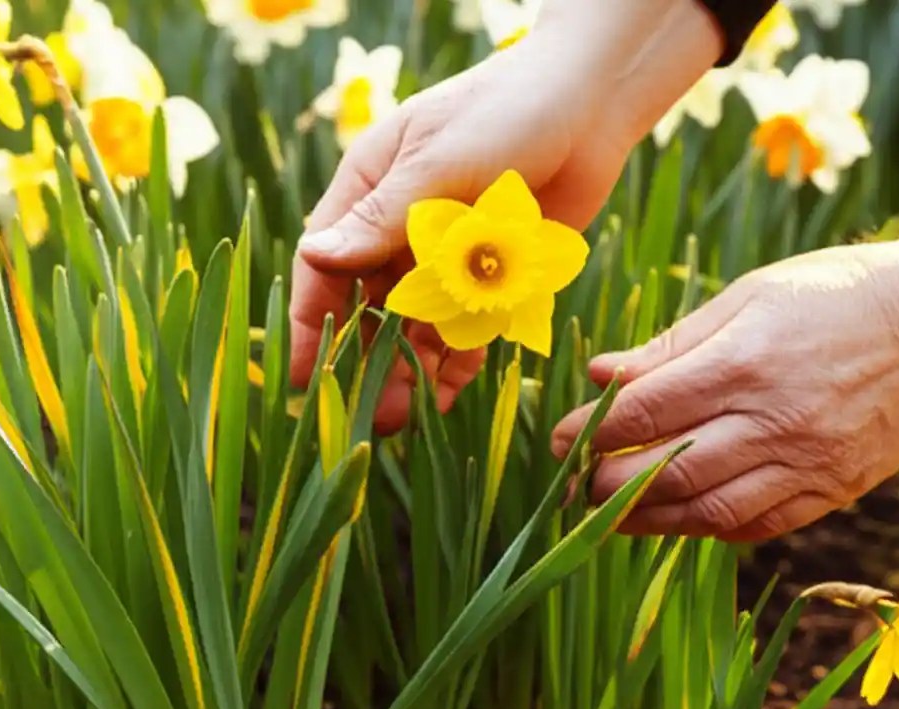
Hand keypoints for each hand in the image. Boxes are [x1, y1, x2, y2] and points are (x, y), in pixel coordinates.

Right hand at [289, 0, 721, 433]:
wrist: (590, 104)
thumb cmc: (507, 109)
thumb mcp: (440, 160)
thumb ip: (384, 217)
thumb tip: (315, 257)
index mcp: (368, 192)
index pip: (325, 269)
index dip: (311, 326)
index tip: (308, 380)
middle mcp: (399, 230)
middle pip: (366, 309)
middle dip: (366, 361)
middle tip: (375, 412)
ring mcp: (445, 256)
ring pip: (414, 326)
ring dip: (409, 369)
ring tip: (411, 413)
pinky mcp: (491, 275)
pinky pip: (464, 329)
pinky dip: (455, 362)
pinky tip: (449, 395)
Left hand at [551, 242, 898, 540]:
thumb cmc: (834, 294)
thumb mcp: (749, 296)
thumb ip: (673, 344)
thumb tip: (600, 374)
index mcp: (746, 362)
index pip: (648, 411)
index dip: (595, 431)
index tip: (560, 439)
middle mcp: (776, 420)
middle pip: (671, 469)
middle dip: (610, 482)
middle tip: (574, 483)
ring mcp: (810, 461)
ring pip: (712, 509)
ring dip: (652, 518)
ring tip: (612, 514)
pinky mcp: (836, 489)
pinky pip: (761, 525)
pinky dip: (712, 528)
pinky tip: (680, 520)